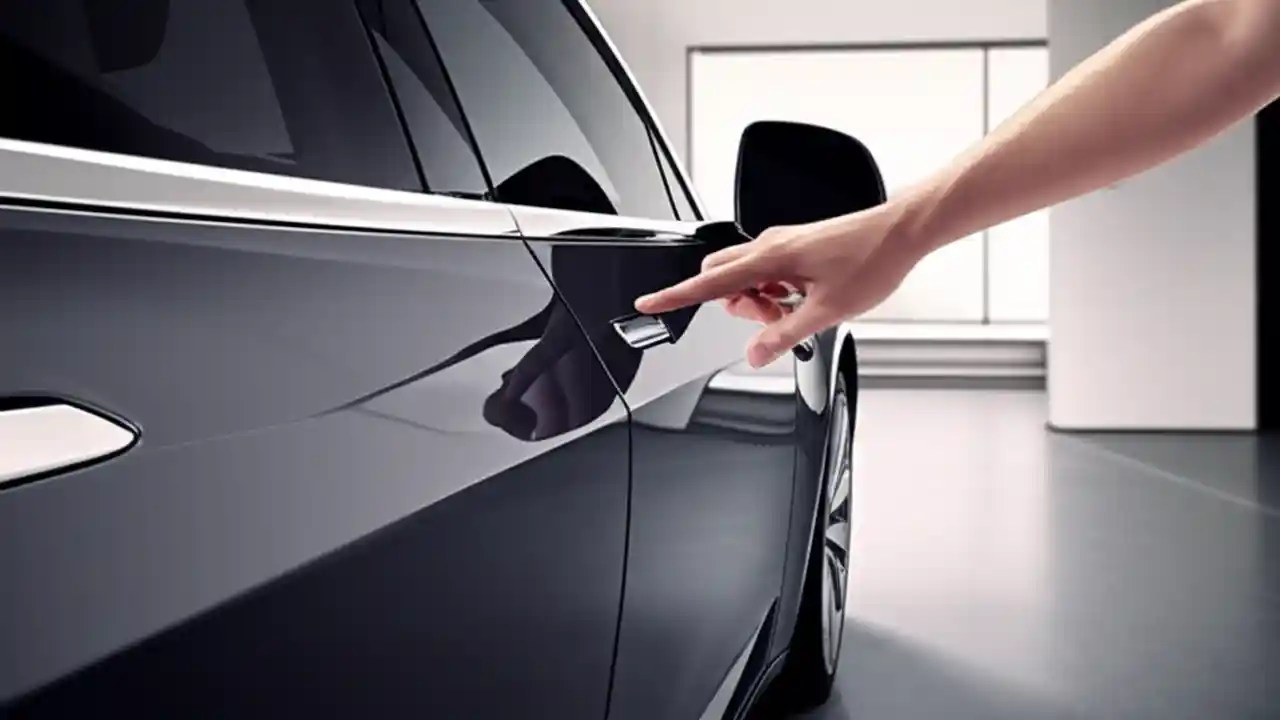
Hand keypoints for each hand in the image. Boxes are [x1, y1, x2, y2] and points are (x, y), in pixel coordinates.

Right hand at [634, 203, 923, 367]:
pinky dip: (773, 289)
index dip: (676, 296)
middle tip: (770, 320)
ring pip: (744, 275)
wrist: (899, 233)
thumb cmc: (870, 260)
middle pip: (722, 277)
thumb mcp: (826, 311)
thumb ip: (784, 335)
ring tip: (795, 310)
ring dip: (758, 300)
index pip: (709, 282)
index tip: (649, 302)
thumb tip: (755, 354)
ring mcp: (782, 244)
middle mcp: (771, 245)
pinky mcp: (795, 246)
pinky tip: (803, 297)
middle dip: (734, 305)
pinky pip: (766, 269)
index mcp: (771, 258)